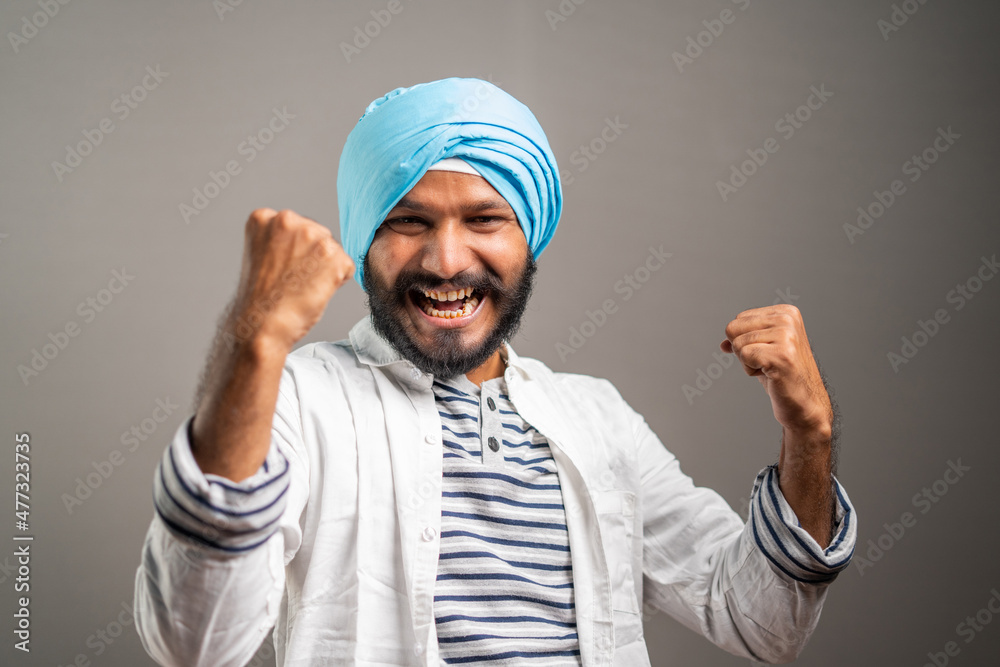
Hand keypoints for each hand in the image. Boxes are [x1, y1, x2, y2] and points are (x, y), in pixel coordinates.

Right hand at [232, 208, 354, 352]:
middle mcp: (288, 219)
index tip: (280, 269)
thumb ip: (281, 240)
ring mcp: (312, 236)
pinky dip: (337, 282)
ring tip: (301, 287)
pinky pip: (347, 267)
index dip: (293, 253)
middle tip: (293, 280)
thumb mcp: (261, 256)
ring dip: (325, 270)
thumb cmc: (260, 300)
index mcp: (264, 218)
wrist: (261, 326)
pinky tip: (314, 292)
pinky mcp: (333, 256)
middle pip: (318, 234)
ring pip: (333, 250)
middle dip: (312, 257)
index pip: (296, 227)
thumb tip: (310, 242)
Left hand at [720, 304, 831, 436]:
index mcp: (785, 312)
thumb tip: (723, 344)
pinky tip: (771, 375)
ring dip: (748, 363)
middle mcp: (787, 319)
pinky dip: (750, 371)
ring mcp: (786, 336)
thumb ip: (742, 340)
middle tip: (767, 362)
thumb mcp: (761, 351)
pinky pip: (743, 356)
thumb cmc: (783, 376)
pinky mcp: (781, 354)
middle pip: (733, 328)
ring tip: (770, 369)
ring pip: (737, 344)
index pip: (738, 319)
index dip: (745, 341)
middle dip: (743, 350)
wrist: (804, 403)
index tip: (767, 353)